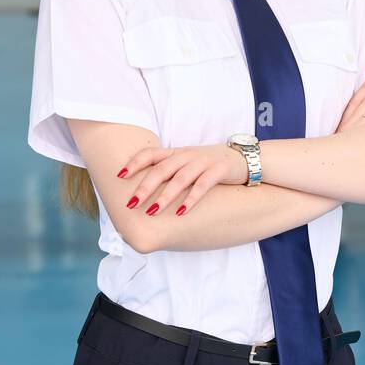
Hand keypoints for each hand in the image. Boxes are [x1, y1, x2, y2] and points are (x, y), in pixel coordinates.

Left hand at [118, 143, 248, 217]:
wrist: (245, 158)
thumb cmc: (211, 165)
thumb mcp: (189, 164)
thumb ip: (170, 173)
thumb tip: (144, 194)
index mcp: (177, 153)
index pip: (151, 153)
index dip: (135, 162)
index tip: (119, 176)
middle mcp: (188, 155)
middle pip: (162, 169)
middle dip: (145, 186)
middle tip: (131, 203)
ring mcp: (204, 161)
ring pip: (180, 178)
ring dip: (165, 196)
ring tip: (152, 212)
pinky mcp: (219, 170)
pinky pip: (203, 185)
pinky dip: (191, 198)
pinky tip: (182, 211)